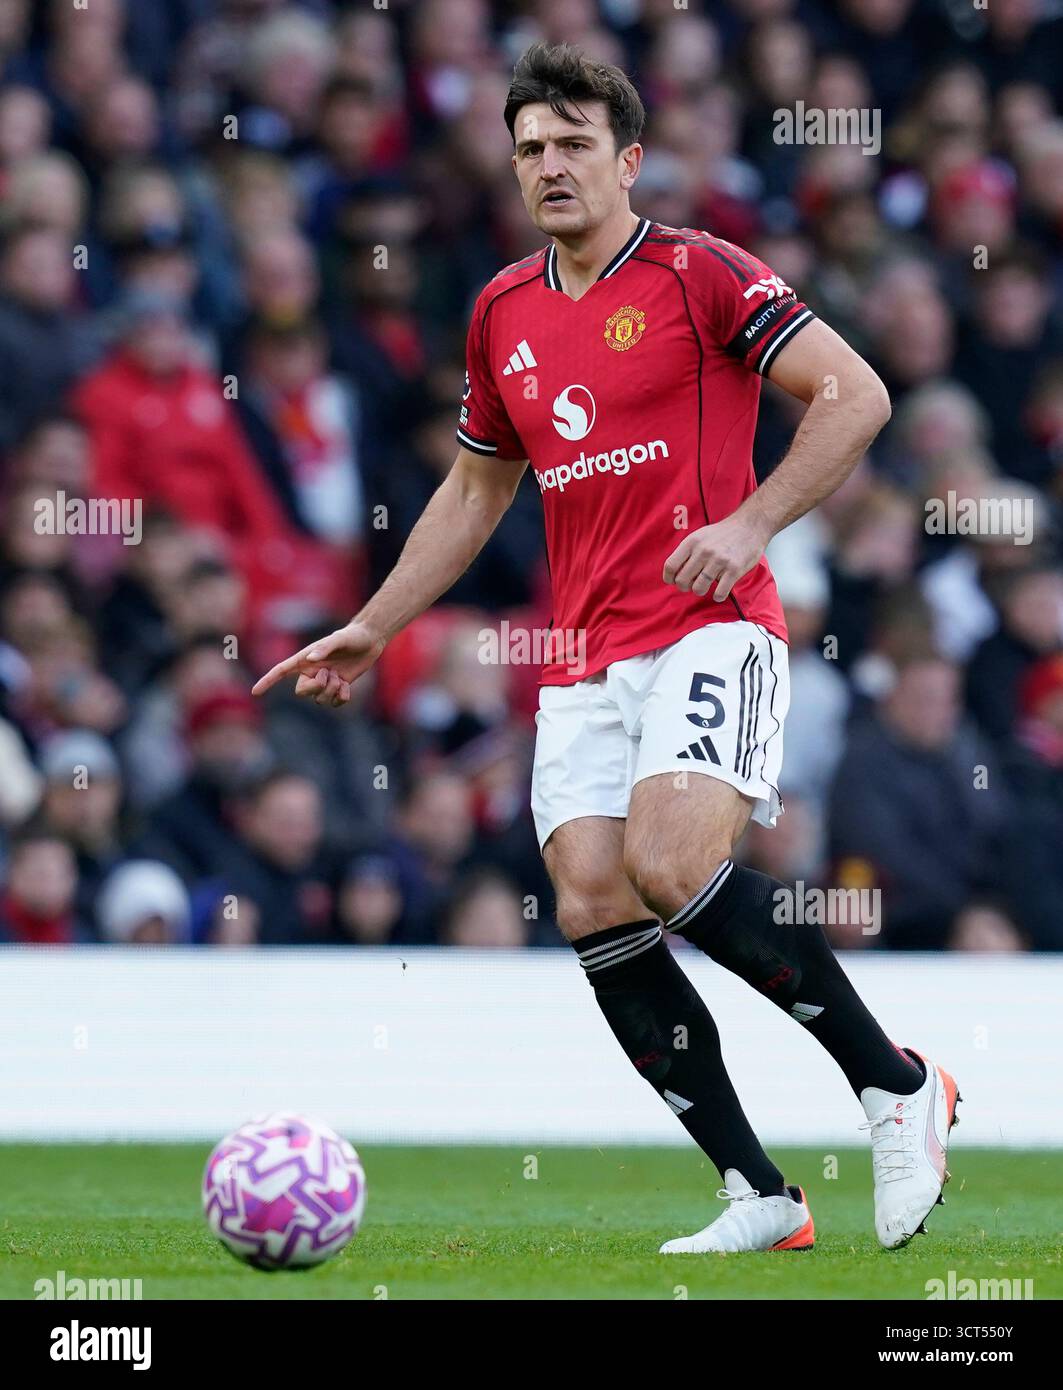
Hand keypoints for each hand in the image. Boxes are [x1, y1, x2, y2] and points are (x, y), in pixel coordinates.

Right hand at [251, 621, 384, 706]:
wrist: (369, 639)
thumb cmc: (351, 636)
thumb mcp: (339, 638)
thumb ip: (325, 647)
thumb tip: (311, 659)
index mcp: (305, 659)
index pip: (281, 671)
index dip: (267, 681)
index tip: (255, 692)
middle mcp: (312, 671)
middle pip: (301, 692)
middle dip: (316, 688)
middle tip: (330, 674)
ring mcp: (325, 681)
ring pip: (319, 699)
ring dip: (331, 691)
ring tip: (340, 677)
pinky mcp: (338, 687)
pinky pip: (334, 703)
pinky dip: (341, 698)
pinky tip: (347, 686)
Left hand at [663, 512, 770, 601]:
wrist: (750, 526)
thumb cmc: (722, 534)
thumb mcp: (699, 537)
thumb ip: (686, 553)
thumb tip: (673, 574)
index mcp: (692, 542)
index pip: (670, 566)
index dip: (669, 578)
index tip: (674, 581)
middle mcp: (703, 551)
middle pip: (682, 581)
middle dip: (685, 587)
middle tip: (693, 583)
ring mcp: (719, 561)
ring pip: (698, 589)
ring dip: (701, 590)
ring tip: (707, 584)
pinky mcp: (734, 569)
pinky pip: (719, 593)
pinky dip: (718, 596)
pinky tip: (721, 590)